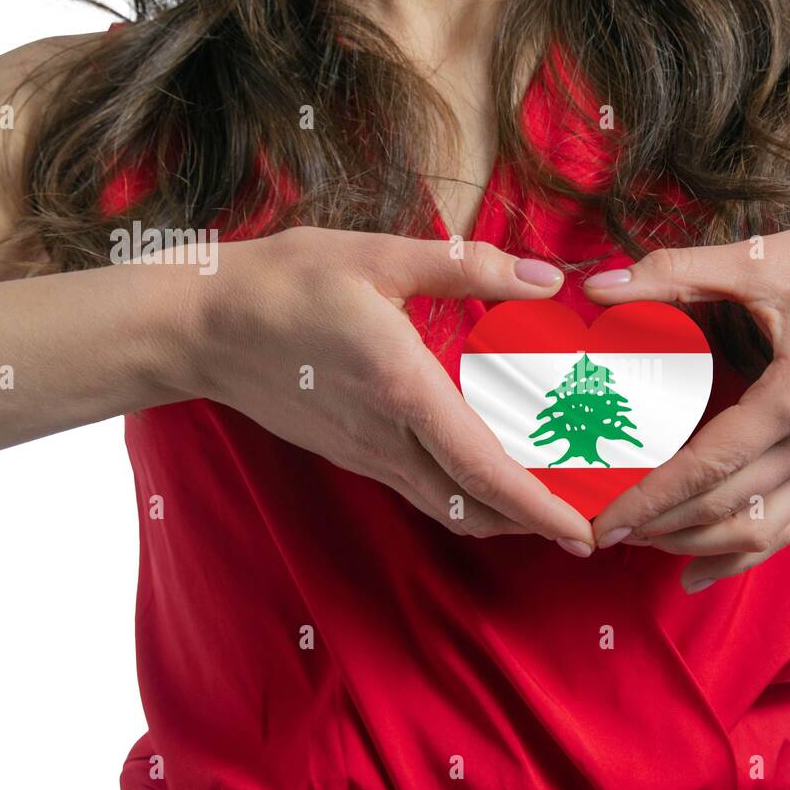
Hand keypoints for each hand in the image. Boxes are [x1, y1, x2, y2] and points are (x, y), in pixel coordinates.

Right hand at [177, 226, 594, 553]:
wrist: (199, 326)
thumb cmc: (285, 283)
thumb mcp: (378, 256)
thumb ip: (467, 268)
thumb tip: (546, 279)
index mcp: (403, 389)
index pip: (484, 469)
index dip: (539, 508)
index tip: (584, 532)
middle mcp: (387, 438)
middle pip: (475, 507)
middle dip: (536, 525)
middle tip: (590, 523)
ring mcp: (367, 455)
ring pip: (448, 508)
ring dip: (504, 517)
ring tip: (554, 506)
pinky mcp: (354, 455)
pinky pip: (423, 491)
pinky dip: (469, 498)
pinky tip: (494, 476)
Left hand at [583, 207, 789, 588]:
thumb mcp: (762, 260)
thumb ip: (676, 272)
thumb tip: (601, 284)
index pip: (709, 466)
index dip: (651, 497)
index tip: (604, 519)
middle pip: (728, 508)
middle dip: (660, 527)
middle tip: (603, 529)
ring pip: (759, 529)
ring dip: (697, 543)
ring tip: (643, 540)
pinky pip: (786, 521)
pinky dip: (742, 551)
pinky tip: (700, 569)